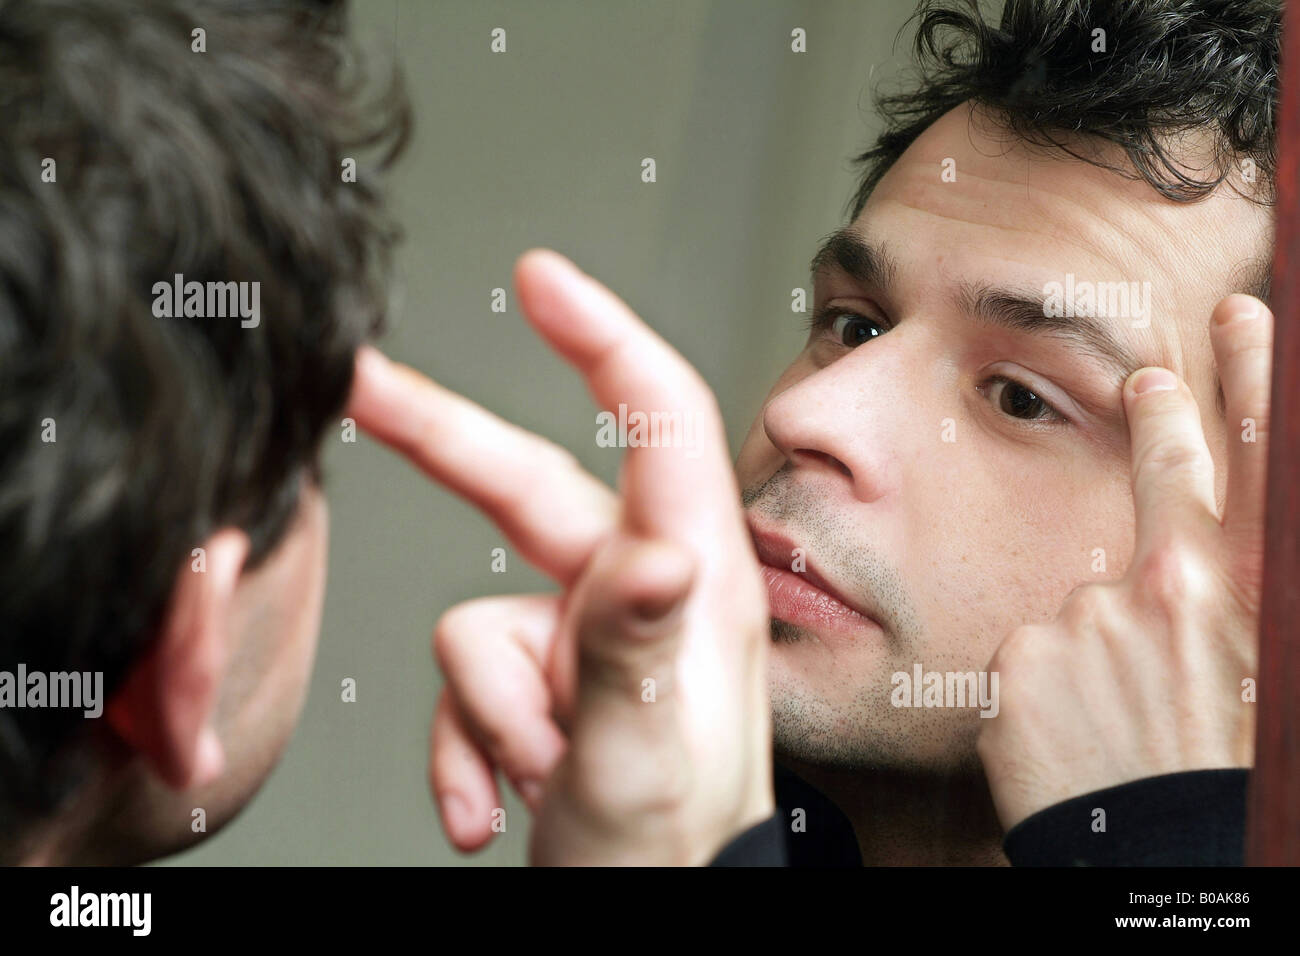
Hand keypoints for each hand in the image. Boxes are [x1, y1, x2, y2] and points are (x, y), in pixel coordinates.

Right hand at [346, 250, 773, 863]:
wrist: (648, 921)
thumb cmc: (672, 856)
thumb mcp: (645, 756)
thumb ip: (632, 646)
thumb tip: (658, 550)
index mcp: (693, 583)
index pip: (656, 420)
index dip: (600, 336)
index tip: (543, 279)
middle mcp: (640, 594)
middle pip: (527, 488)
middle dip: (442, 449)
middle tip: (364, 387)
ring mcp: (585, 641)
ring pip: (477, 621)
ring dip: (485, 711)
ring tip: (535, 775)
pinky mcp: (545, 686)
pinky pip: (466, 683)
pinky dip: (466, 743)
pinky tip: (494, 801)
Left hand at [976, 294, 1270, 829]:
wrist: (1168, 857)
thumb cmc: (1223, 773)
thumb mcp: (1259, 667)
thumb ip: (1230, 602)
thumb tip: (1202, 559)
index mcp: (1237, 593)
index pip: (1251, 458)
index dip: (1249, 378)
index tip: (1237, 316)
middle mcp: (1162, 589)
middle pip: (1160, 476)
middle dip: (1161, 413)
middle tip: (1149, 375)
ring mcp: (1084, 618)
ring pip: (1079, 608)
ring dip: (1093, 651)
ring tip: (1115, 725)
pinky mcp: (1019, 659)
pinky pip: (1030, 659)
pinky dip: (1046, 689)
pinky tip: (1069, 738)